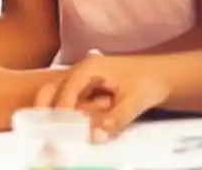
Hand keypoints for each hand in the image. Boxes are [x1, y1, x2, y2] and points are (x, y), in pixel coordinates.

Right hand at [35, 55, 168, 140]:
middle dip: (43, 106)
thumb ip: (117, 118)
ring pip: (58, 95)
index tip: (58, 125)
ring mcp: (81, 80)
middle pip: (53, 88)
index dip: (62, 107)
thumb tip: (98, 135)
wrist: (161, 75)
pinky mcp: (85, 89)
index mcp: (90, 68)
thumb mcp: (136, 101)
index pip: (68, 88)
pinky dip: (66, 112)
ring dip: (57, 111)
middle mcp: (80, 71)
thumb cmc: (149, 82)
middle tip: (40, 126)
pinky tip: (69, 125)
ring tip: (58, 128)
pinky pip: (69, 100)